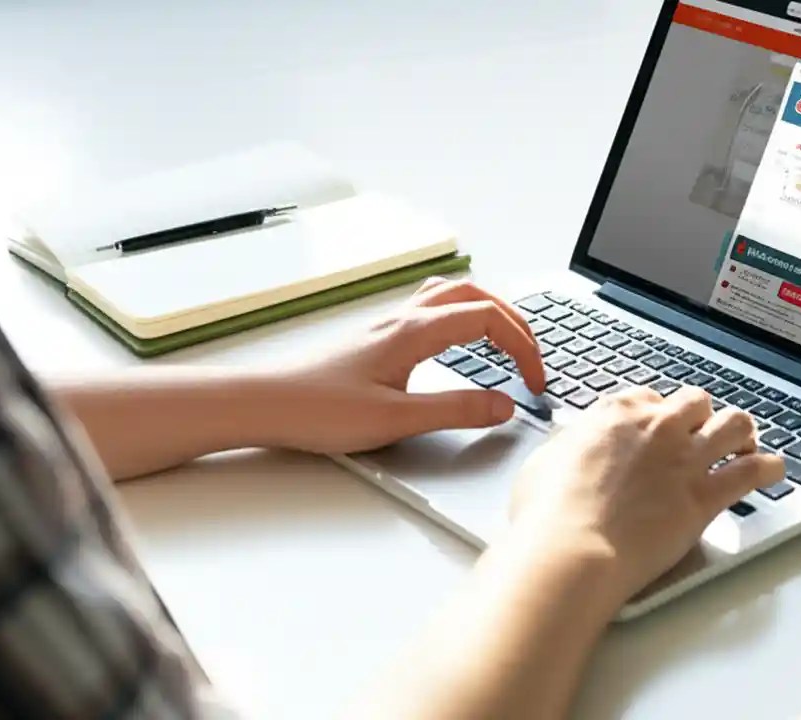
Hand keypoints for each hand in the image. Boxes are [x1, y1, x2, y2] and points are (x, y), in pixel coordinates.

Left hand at [263, 277, 545, 455]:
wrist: (265, 403)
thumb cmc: (318, 410)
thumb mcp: (397, 419)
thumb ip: (456, 410)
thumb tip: (503, 406)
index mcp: (415, 332)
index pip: (489, 319)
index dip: (523, 347)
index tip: (535, 382)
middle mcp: (404, 319)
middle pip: (477, 295)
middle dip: (514, 322)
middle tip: (533, 356)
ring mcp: (389, 324)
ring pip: (452, 295)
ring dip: (488, 310)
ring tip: (505, 341)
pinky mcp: (378, 338)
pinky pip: (432, 308)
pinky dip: (461, 316)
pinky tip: (457, 343)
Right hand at [508, 387, 785, 611]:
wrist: (572, 548)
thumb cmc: (549, 513)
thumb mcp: (545, 462)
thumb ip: (570, 447)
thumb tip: (572, 448)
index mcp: (616, 413)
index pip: (650, 398)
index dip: (657, 413)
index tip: (657, 428)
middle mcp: (657, 426)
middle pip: (697, 403)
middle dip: (700, 418)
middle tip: (700, 436)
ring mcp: (686, 458)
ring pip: (734, 424)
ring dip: (740, 433)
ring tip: (743, 446)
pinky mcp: (706, 495)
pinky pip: (754, 470)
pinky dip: (768, 468)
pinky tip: (773, 471)